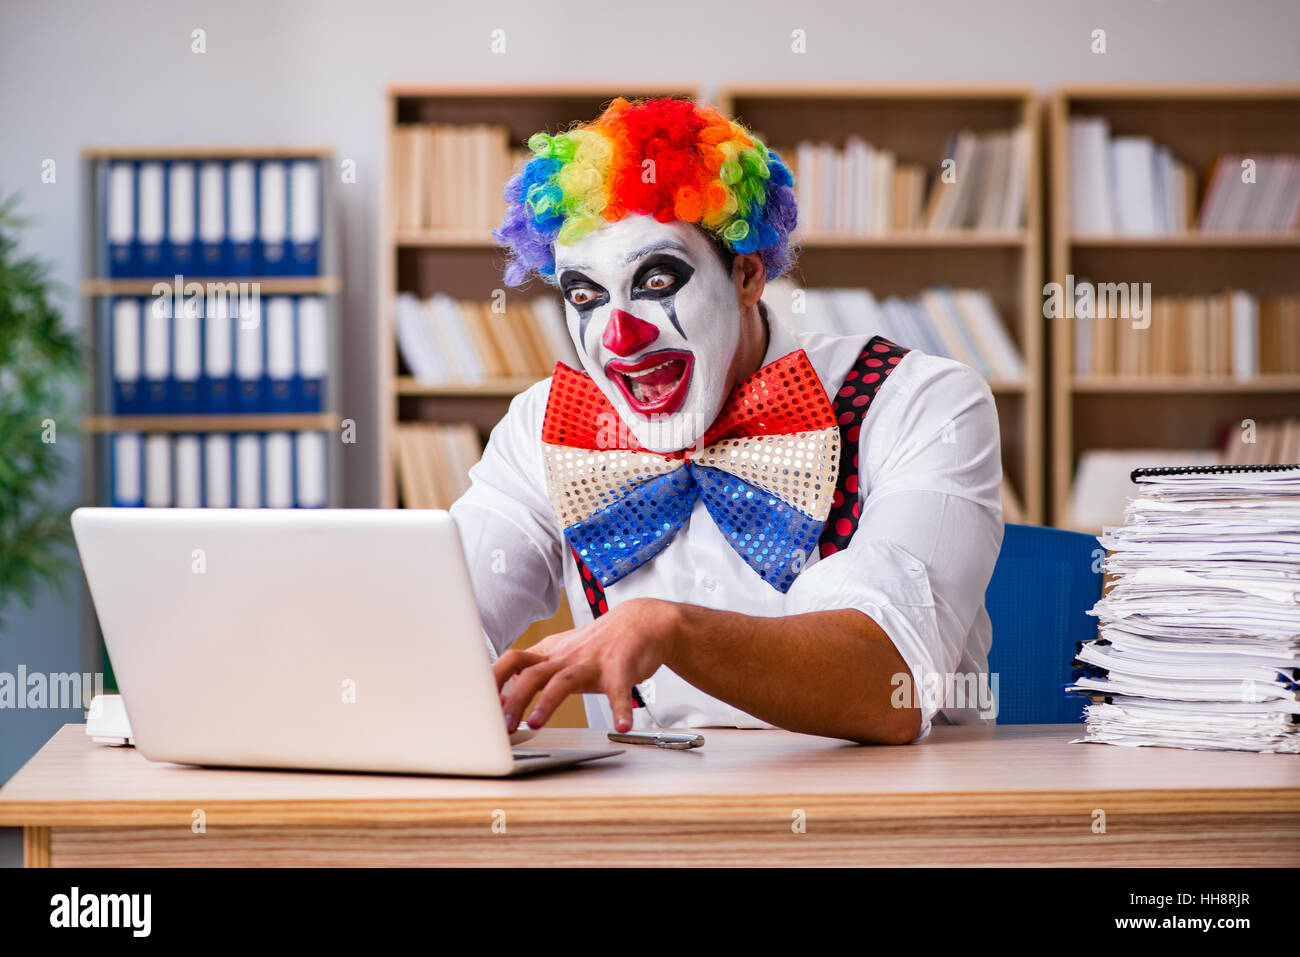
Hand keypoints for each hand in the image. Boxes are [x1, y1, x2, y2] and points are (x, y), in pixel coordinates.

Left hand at [493, 598, 678, 733]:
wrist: (641, 622)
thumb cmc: (598, 643)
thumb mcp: (561, 652)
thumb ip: (534, 671)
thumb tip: (501, 696)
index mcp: (551, 653)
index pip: (512, 661)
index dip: (493, 680)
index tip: (477, 703)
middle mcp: (567, 656)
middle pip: (532, 673)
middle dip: (514, 699)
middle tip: (503, 726)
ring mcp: (594, 662)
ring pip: (564, 680)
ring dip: (547, 703)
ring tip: (534, 725)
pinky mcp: (621, 669)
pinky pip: (619, 691)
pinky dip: (621, 708)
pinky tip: (622, 725)